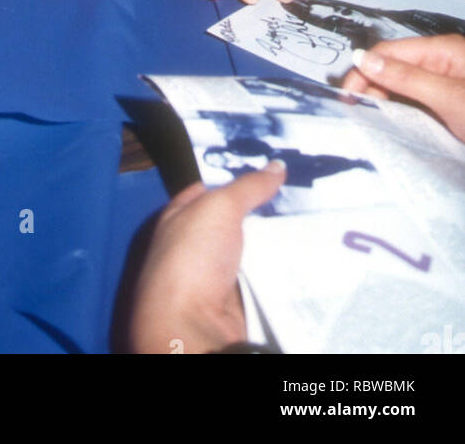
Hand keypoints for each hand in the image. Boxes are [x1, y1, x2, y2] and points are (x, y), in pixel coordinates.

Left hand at [128, 165, 286, 353]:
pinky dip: (278, 271)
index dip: (233, 180)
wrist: (192, 324)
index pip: (207, 191)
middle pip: (232, 222)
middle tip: (301, 197)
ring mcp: (213, 276)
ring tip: (312, 224)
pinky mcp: (233, 301)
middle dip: (261, 213)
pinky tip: (304, 258)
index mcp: (178, 218)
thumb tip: (277, 165)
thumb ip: (248, 187)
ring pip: (249, 251)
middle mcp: (193, 245)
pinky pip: (260, 279)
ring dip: (274, 244)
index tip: (269, 172)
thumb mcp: (219, 207)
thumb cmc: (193, 256)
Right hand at [342, 35, 464, 141]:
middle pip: (392, 67)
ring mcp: (444, 83)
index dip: (363, 71)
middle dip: (372, 87)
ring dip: (385, 100)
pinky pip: (415, 102)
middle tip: (360, 114)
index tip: (346, 98)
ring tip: (372, 121)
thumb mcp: (448, 97)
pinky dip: (401, 111)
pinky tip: (393, 124)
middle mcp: (440, 61)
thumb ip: (406, 78)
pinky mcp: (446, 104)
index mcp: (441, 50)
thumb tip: (360, 58)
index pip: (388, 52)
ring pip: (402, 87)